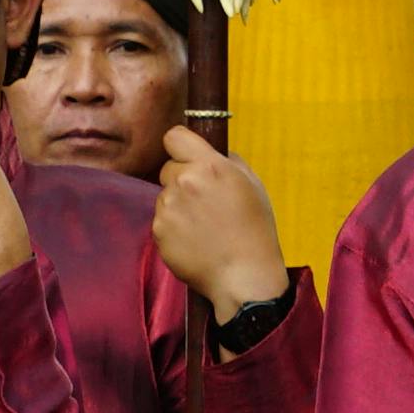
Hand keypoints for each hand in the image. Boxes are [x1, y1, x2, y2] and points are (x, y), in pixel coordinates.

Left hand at [154, 129, 292, 318]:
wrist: (244, 276)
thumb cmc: (254, 231)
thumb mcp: (253, 185)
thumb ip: (229, 161)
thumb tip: (214, 152)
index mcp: (209, 166)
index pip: (174, 136)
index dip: (181, 146)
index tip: (188, 157)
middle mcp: (184, 183)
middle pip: (168, 168)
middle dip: (182, 179)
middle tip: (204, 201)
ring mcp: (168, 208)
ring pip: (165, 196)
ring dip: (178, 205)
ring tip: (204, 226)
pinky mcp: (159, 232)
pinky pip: (162, 220)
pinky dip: (174, 228)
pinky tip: (196, 241)